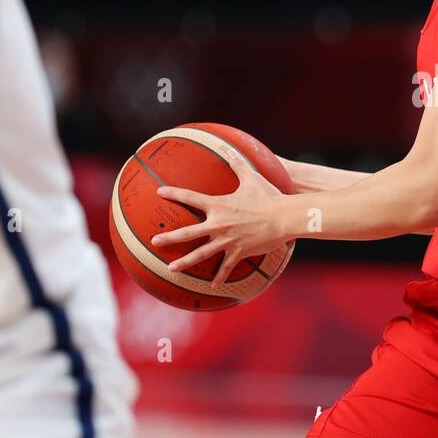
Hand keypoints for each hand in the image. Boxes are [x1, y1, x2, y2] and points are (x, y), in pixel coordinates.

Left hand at [149, 149, 290, 285]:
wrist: (283, 217)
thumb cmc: (268, 196)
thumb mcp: (251, 178)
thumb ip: (238, 165)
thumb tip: (230, 151)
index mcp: (219, 205)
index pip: (191, 198)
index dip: (174, 193)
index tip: (160, 192)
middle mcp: (218, 224)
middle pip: (188, 233)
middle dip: (169, 237)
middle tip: (154, 241)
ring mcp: (227, 240)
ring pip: (201, 254)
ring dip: (184, 262)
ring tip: (171, 268)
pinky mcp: (238, 252)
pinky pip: (225, 267)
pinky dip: (219, 277)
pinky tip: (212, 286)